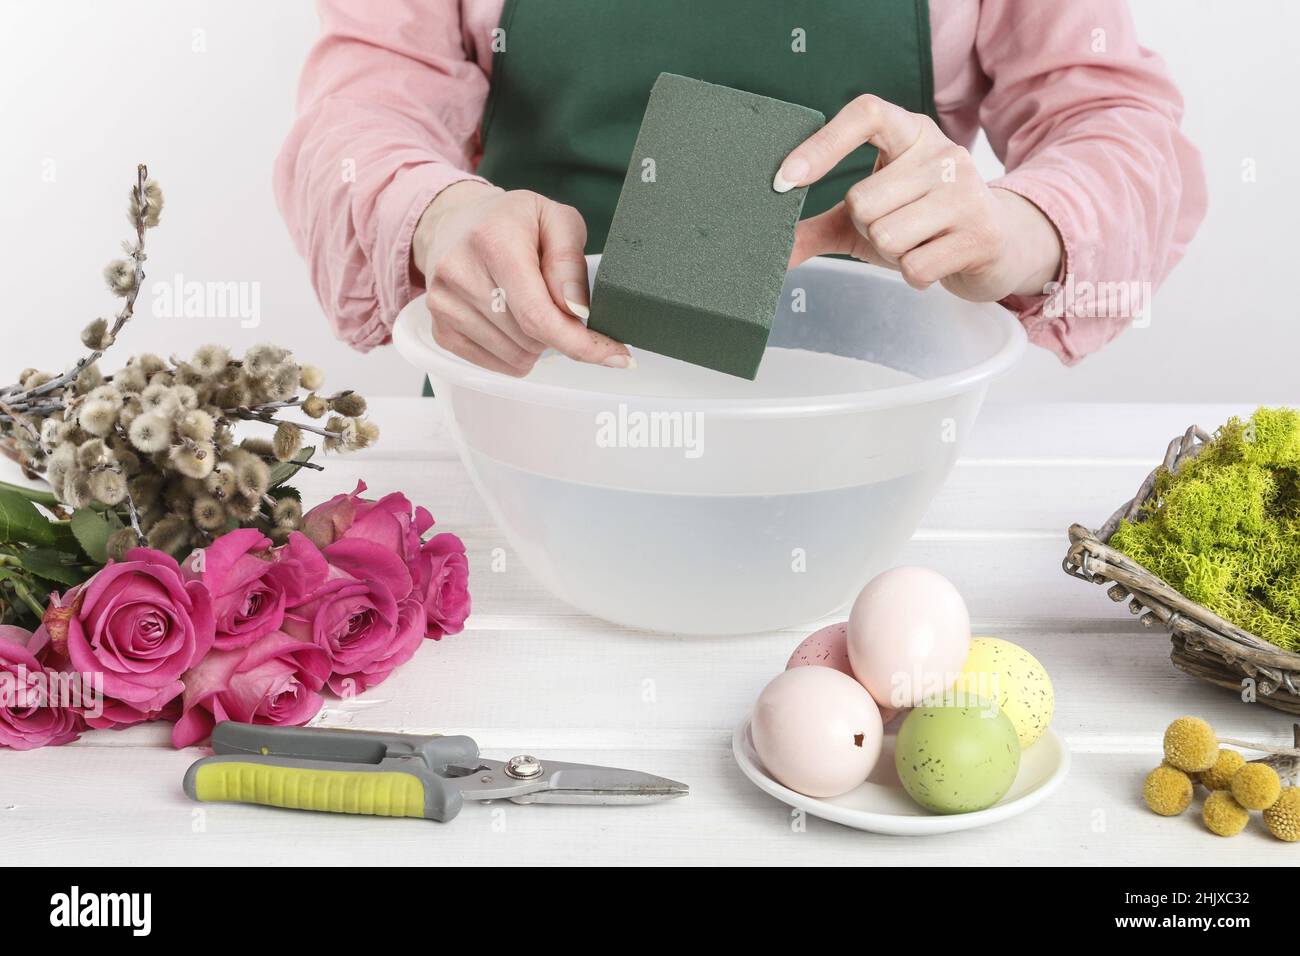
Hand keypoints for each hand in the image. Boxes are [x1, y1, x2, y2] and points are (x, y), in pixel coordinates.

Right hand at [412, 182, 631, 375]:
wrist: (454, 222)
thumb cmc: (510, 220)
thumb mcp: (555, 219)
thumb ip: (570, 261)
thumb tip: (577, 310)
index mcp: (493, 241)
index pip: (539, 315)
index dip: (581, 344)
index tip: (616, 356)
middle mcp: (460, 273)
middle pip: (530, 339)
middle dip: (560, 333)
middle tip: (562, 307)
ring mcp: (444, 305)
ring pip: (515, 356)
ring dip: (537, 344)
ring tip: (532, 307)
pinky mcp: (440, 329)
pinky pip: (494, 364)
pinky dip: (515, 352)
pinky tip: (514, 322)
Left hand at [779, 95, 1061, 301]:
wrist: (999, 244)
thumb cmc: (924, 224)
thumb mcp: (869, 218)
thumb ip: (820, 227)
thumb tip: (772, 251)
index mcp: (911, 133)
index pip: (865, 114)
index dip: (823, 143)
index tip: (785, 178)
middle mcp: (942, 153)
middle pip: (862, 201)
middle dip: (866, 228)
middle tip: (896, 227)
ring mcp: (966, 191)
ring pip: (886, 236)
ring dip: (891, 253)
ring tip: (917, 241)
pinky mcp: (981, 234)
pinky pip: (913, 268)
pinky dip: (914, 275)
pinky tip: (935, 260)